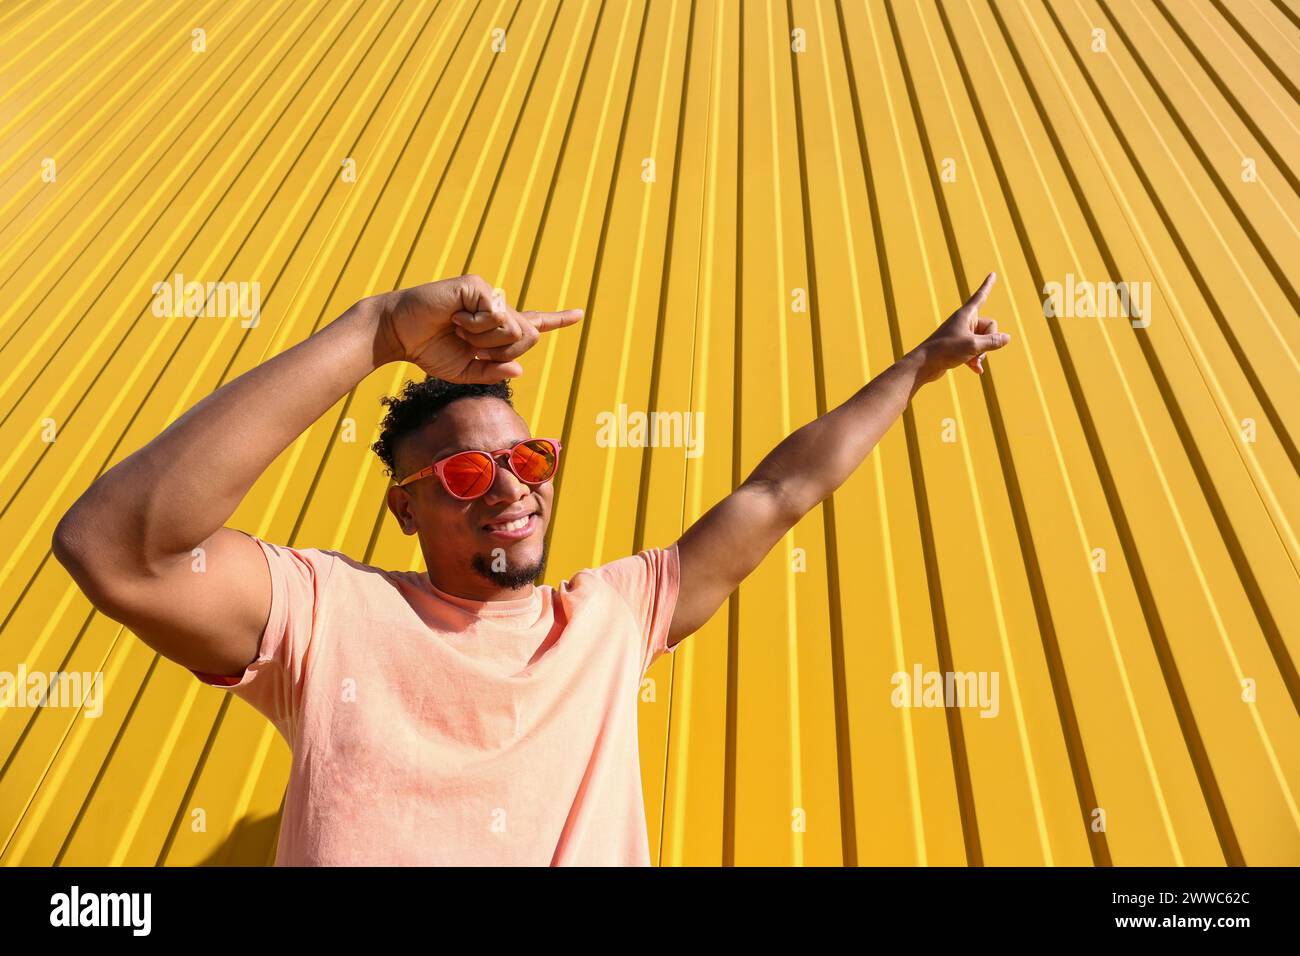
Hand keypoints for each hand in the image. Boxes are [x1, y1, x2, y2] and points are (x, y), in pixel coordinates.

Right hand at [374, 274, 582, 381]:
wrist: (400, 335)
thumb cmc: (429, 350)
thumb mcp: (466, 372)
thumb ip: (494, 372)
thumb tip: (520, 370)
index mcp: (496, 327)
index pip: (532, 324)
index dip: (557, 319)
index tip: (579, 314)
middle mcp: (497, 308)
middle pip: (528, 337)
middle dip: (503, 352)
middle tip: (472, 345)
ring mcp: (488, 294)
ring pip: (513, 328)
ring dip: (484, 340)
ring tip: (458, 329)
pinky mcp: (477, 286)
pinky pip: (496, 316)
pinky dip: (475, 327)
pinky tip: (455, 318)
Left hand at [909, 272, 1010, 383]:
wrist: (923, 365)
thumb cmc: (945, 351)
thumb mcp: (973, 346)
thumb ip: (993, 341)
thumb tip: (1006, 338)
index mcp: (966, 314)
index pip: (980, 296)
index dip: (988, 285)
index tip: (993, 274)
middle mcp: (963, 322)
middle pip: (990, 327)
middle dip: (989, 341)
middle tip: (977, 351)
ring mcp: (961, 334)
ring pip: (983, 341)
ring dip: (981, 353)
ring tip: (972, 361)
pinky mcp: (957, 347)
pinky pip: (974, 351)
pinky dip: (976, 360)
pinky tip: (977, 371)